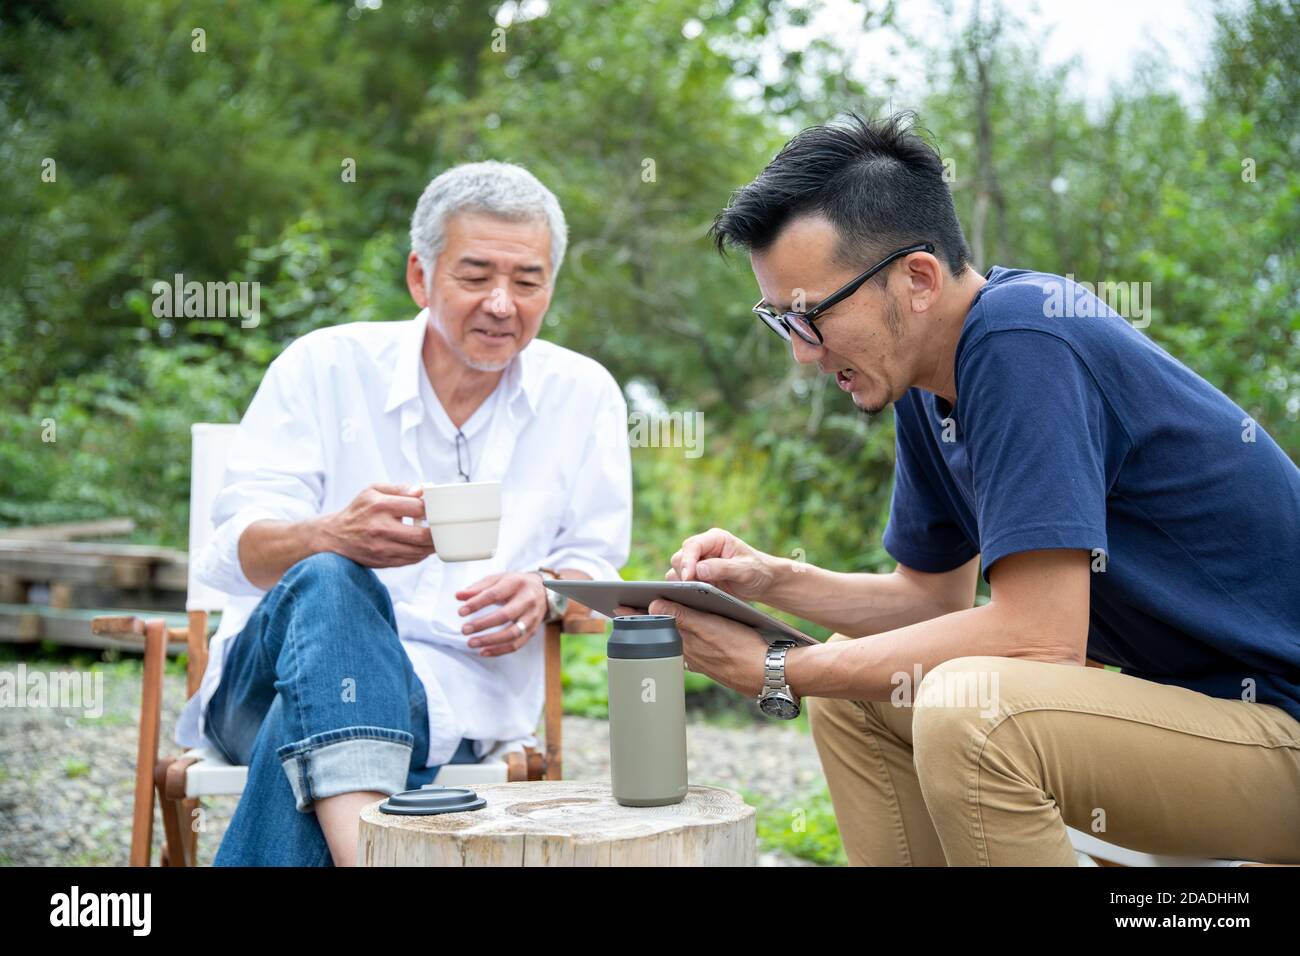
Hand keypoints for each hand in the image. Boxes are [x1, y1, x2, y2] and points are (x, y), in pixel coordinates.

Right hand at [320, 483, 434, 567]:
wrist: (335, 537)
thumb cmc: (359, 510)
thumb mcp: (373, 491)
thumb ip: (398, 488)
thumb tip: (421, 491)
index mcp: (379, 506)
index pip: (417, 507)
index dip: (431, 507)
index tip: (436, 507)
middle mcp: (380, 528)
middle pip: (422, 534)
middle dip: (437, 530)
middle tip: (443, 525)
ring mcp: (382, 548)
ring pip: (419, 551)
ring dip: (432, 544)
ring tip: (436, 536)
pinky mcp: (383, 562)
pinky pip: (411, 560)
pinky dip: (421, 553)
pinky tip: (423, 546)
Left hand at [455, 571, 547, 656]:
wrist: (544, 590)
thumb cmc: (516, 584)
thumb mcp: (498, 579)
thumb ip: (478, 588)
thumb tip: (458, 596)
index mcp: (517, 583)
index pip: (495, 595)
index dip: (477, 604)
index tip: (461, 612)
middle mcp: (527, 600)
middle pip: (505, 615)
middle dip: (483, 624)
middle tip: (465, 629)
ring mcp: (532, 617)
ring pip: (512, 633)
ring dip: (490, 641)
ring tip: (471, 643)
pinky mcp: (533, 630)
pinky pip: (517, 644)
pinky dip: (499, 650)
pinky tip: (484, 651)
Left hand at [613, 598, 768, 696]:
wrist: (770, 674)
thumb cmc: (744, 647)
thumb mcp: (713, 626)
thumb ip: (683, 615)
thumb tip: (654, 605)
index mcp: (686, 641)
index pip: (653, 624)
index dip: (634, 614)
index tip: (616, 605)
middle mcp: (689, 653)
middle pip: (659, 634)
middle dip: (642, 622)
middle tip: (624, 611)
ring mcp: (700, 661)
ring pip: (672, 643)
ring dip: (660, 631)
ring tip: (646, 620)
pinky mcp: (712, 666)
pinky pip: (687, 652)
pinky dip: (678, 641)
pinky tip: (679, 640)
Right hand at [666, 527, 777, 601]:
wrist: (763, 582)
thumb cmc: (758, 571)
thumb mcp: (745, 570)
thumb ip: (723, 568)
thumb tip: (698, 570)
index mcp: (715, 539)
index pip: (692, 546)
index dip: (687, 561)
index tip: (688, 577)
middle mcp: (703, 549)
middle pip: (679, 558)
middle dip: (684, 574)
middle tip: (695, 590)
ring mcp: (697, 563)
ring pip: (676, 571)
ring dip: (683, 583)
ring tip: (698, 594)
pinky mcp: (696, 578)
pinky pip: (680, 583)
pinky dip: (683, 591)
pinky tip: (695, 598)